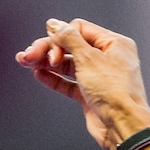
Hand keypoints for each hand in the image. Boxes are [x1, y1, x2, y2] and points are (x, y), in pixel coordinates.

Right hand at [15, 17, 149, 149]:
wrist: (121, 124)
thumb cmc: (115, 93)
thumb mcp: (88, 58)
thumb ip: (69, 39)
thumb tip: (55, 25)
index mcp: (114, 43)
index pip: (80, 30)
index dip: (61, 36)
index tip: (48, 46)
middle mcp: (108, 58)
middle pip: (71, 47)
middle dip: (49, 50)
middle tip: (30, 54)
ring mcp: (98, 77)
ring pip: (68, 65)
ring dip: (47, 63)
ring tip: (27, 62)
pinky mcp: (90, 94)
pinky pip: (68, 82)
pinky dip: (54, 78)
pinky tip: (40, 74)